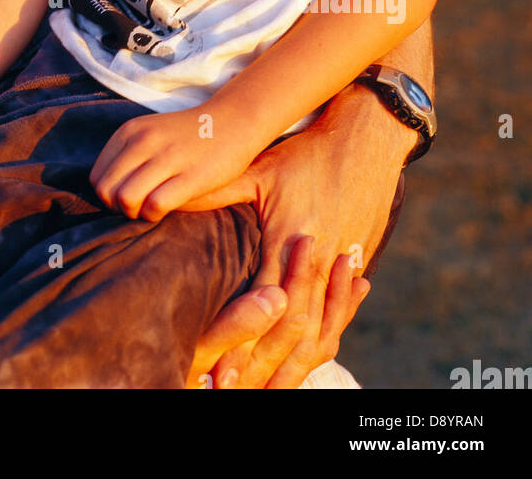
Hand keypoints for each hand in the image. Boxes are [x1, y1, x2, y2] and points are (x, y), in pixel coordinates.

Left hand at [89, 108, 255, 220]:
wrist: (234, 120)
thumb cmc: (188, 135)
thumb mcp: (150, 133)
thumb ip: (128, 156)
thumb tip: (107, 193)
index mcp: (130, 131)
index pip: (97, 177)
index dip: (109, 196)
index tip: (129, 195)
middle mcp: (144, 141)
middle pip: (106, 191)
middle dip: (118, 208)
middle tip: (138, 206)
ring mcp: (167, 157)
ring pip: (126, 199)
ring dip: (135, 213)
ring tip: (151, 208)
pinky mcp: (191, 175)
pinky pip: (155, 205)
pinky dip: (155, 215)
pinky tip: (167, 208)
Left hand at [181, 87, 405, 385]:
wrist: (364, 142)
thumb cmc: (305, 154)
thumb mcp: (258, 169)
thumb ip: (215, 191)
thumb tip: (166, 200)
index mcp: (288, 239)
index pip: (264, 303)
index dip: (241, 337)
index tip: (217, 367)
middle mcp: (317, 262)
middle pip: (291, 331)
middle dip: (261, 364)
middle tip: (230, 388)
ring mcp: (339, 270)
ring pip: (318, 334)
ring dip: (290, 365)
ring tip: (262, 388)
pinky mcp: (352, 270)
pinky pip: (337, 321)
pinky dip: (320, 346)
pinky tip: (301, 364)